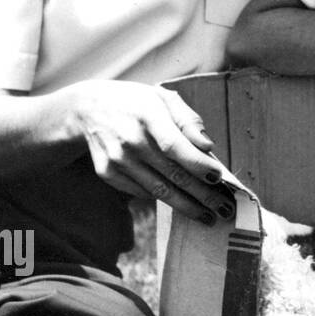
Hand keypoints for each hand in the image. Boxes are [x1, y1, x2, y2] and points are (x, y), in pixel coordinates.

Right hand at [67, 80, 232, 223]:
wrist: (88, 108)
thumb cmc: (138, 102)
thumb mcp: (164, 99)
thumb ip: (188, 120)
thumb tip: (208, 147)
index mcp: (147, 116)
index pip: (174, 146)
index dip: (198, 164)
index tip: (220, 178)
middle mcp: (129, 140)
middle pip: (171, 174)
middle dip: (202, 195)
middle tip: (225, 209)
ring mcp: (116, 160)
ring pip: (158, 190)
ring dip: (186, 207)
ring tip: (209, 216)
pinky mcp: (107, 173)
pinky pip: (141, 192)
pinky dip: (163, 199)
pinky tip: (182, 204)